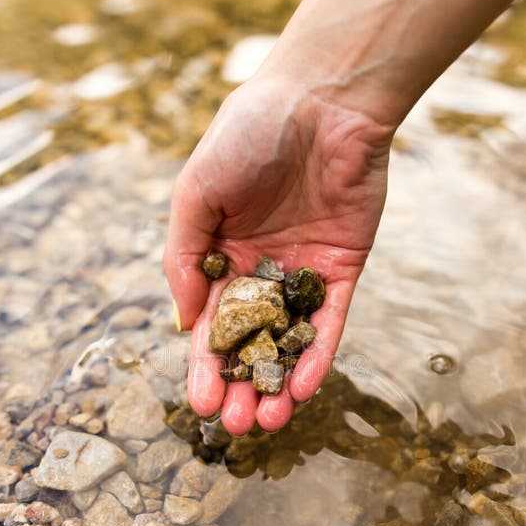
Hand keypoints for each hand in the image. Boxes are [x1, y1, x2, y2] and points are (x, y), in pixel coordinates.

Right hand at [163, 72, 393, 434]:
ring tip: (270, 421)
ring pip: (290, 341)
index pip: (210, 325)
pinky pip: (329, 320)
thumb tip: (184, 322)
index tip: (202, 406)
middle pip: (250, 342)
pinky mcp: (342, 268)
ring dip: (280, 383)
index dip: (204, 368)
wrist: (321, 99)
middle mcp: (260, 269)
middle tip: (238, 426)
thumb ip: (182, 255)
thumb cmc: (248, 134)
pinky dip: (318, 355)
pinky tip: (304, 388)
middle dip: (243, 385)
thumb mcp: (196, 190)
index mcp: (219, 254)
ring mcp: (302, 272)